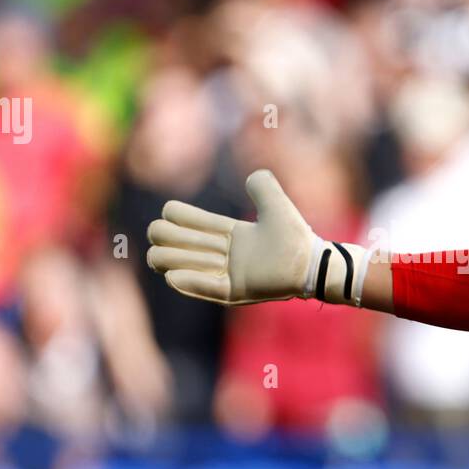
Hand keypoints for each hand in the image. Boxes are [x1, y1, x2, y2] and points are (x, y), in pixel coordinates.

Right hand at [146, 169, 369, 306]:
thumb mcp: (276, 204)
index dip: (179, 216)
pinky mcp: (234, 292)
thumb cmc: (295, 235)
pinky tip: (171, 277)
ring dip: (170, 260)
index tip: (171, 211)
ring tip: (157, 257)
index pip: (193, 224)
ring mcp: (228, 274)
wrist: (311, 262)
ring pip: (187, 266)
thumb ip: (263, 186)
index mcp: (230, 234)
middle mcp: (225, 254)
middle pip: (183, 245)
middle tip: (161, 235)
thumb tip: (251, 176)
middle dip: (167, 238)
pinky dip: (190, 283)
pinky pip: (207, 288)